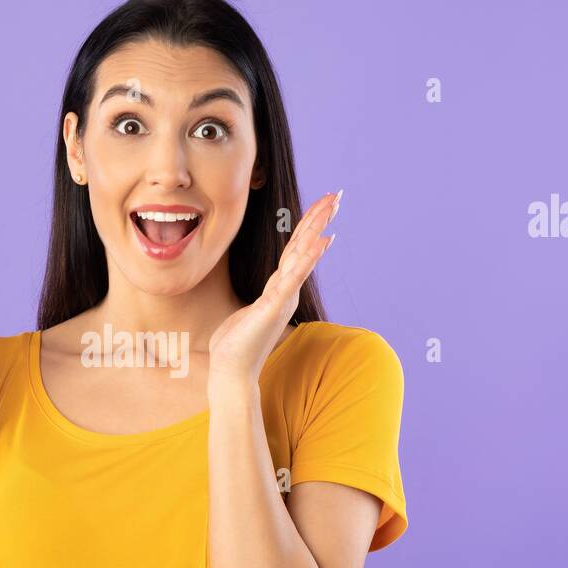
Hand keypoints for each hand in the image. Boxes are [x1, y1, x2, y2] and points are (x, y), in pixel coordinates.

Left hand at [208, 190, 339, 386]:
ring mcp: (282, 297)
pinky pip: (293, 277)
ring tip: (331, 207)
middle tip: (337, 195)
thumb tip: (264, 298)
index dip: (308, 225)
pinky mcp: (274, 306)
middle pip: (305, 246)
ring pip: (302, 256)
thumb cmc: (236, 345)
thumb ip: (262, 300)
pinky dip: (308, 258)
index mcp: (279, 288)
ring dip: (316, 229)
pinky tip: (321, 240)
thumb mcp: (249, 313)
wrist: (230, 372)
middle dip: (319, 218)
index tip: (323, 204)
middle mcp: (286, 290)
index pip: (296, 250)